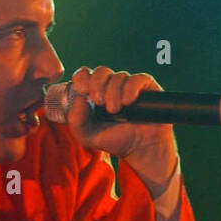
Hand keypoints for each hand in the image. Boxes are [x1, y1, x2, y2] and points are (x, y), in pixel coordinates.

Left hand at [64, 66, 178, 178]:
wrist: (140, 148)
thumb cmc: (114, 140)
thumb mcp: (87, 136)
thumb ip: (76, 120)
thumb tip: (78, 99)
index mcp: (94, 93)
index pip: (85, 75)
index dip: (82, 77)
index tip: (82, 89)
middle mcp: (111, 86)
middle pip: (101, 71)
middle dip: (97, 84)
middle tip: (99, 102)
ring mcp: (128, 85)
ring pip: (118, 77)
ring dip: (113, 93)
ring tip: (115, 110)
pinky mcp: (145, 86)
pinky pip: (136, 79)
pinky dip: (130, 89)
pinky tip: (128, 102)